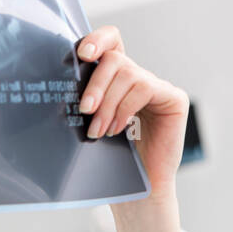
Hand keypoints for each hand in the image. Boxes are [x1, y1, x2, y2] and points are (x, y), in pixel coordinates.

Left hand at [76, 25, 188, 198]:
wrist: (135, 191)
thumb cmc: (110, 161)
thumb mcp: (90, 125)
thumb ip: (84, 103)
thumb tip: (59, 86)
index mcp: (116, 81)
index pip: (111, 43)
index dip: (98, 40)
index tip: (82, 54)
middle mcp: (138, 78)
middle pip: (115, 60)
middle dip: (95, 84)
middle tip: (85, 110)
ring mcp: (157, 87)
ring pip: (128, 75)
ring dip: (108, 104)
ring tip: (99, 131)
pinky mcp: (173, 98)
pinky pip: (144, 88)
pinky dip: (125, 108)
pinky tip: (118, 129)